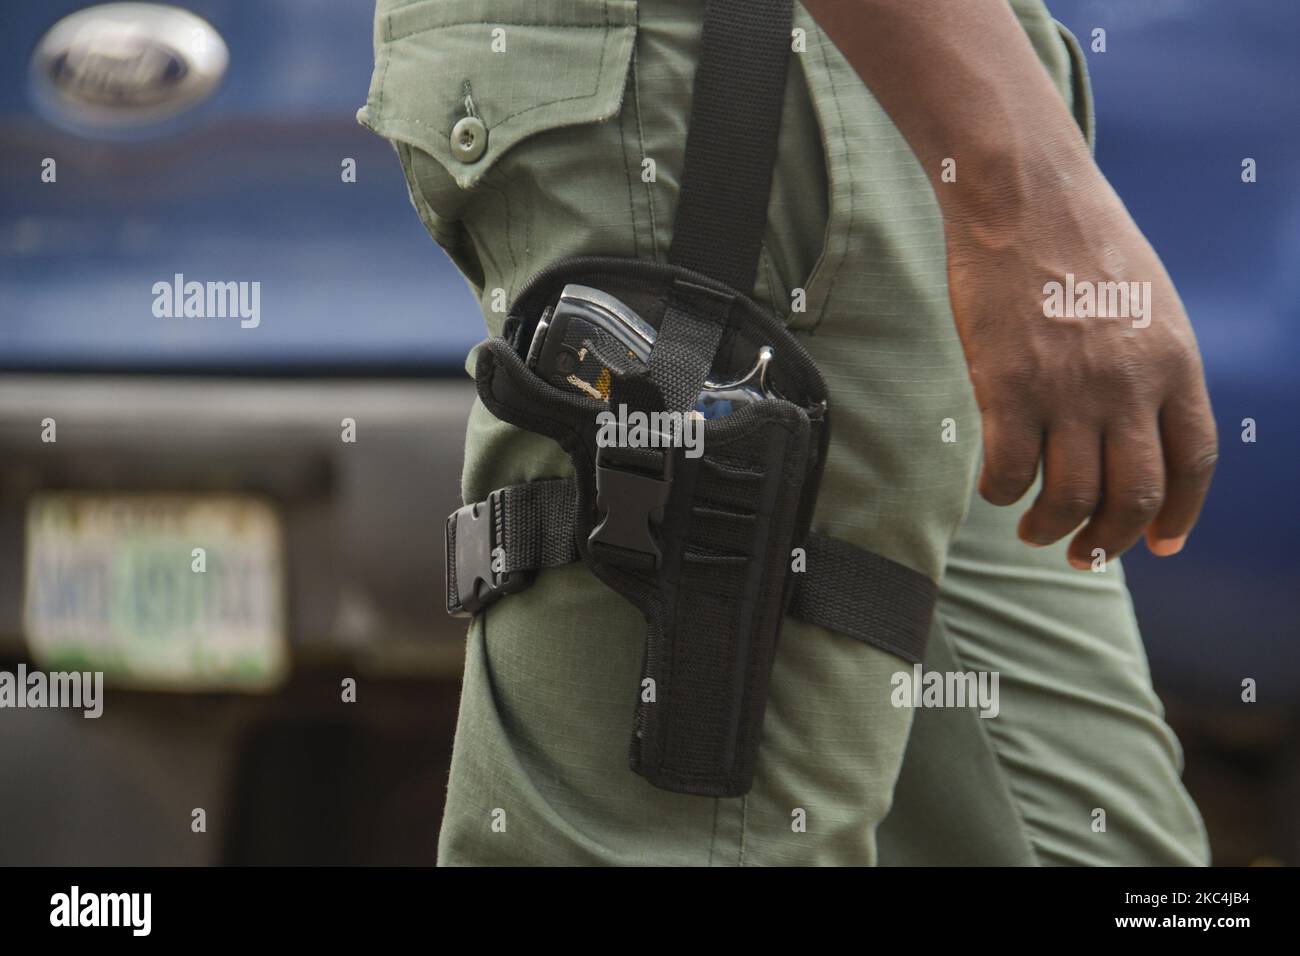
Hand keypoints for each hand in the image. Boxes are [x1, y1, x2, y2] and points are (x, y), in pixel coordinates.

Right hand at [944, 160, 1217, 567]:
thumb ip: (1153, 365)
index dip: (1179, 517)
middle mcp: (1130, 384)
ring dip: (1051, 529)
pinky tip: (995, 489)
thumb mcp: (1149, 300)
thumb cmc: (1080, 240)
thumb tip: (1137, 429)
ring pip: (1070, 497)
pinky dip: (1001, 493)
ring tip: (1034, 530)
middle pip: (1134, 496)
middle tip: (1085, 556)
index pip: (1194, 463)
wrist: (1023, 194)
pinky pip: (1009, 471)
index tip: (1161, 545)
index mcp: (1175, 361)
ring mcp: (1069, 388)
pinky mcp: (1007, 386)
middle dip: (1111, 542)